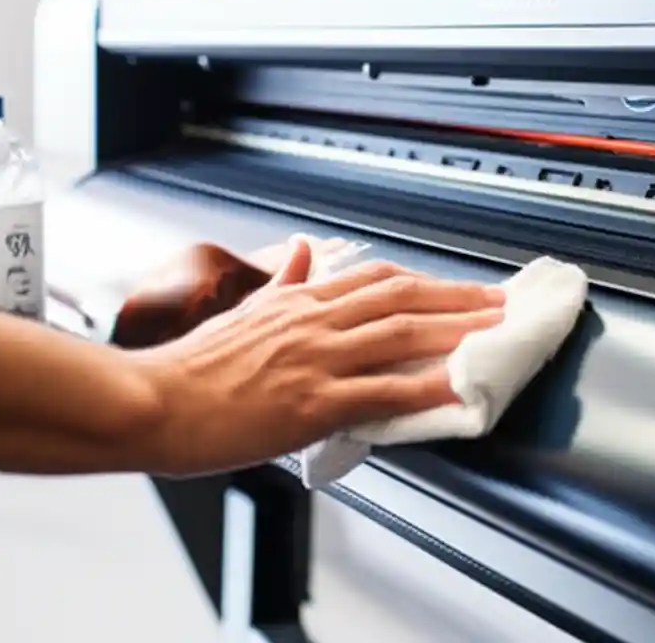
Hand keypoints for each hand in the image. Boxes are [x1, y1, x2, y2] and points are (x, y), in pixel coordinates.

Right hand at [130, 237, 504, 474]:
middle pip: (403, 299)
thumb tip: (308, 251)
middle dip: (459, 300)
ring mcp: (317, 360)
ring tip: (494, 336)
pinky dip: (425, 390)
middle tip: (500, 303)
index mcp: (299, 302)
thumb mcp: (241, 310)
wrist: (155, 403)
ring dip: (456, 334)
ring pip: (401, 337)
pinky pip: (383, 393)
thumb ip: (283, 282)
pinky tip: (455, 389)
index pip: (378, 280)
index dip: (427, 282)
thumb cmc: (192, 367)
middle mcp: (314, 323)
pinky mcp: (313, 403)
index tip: (459, 285)